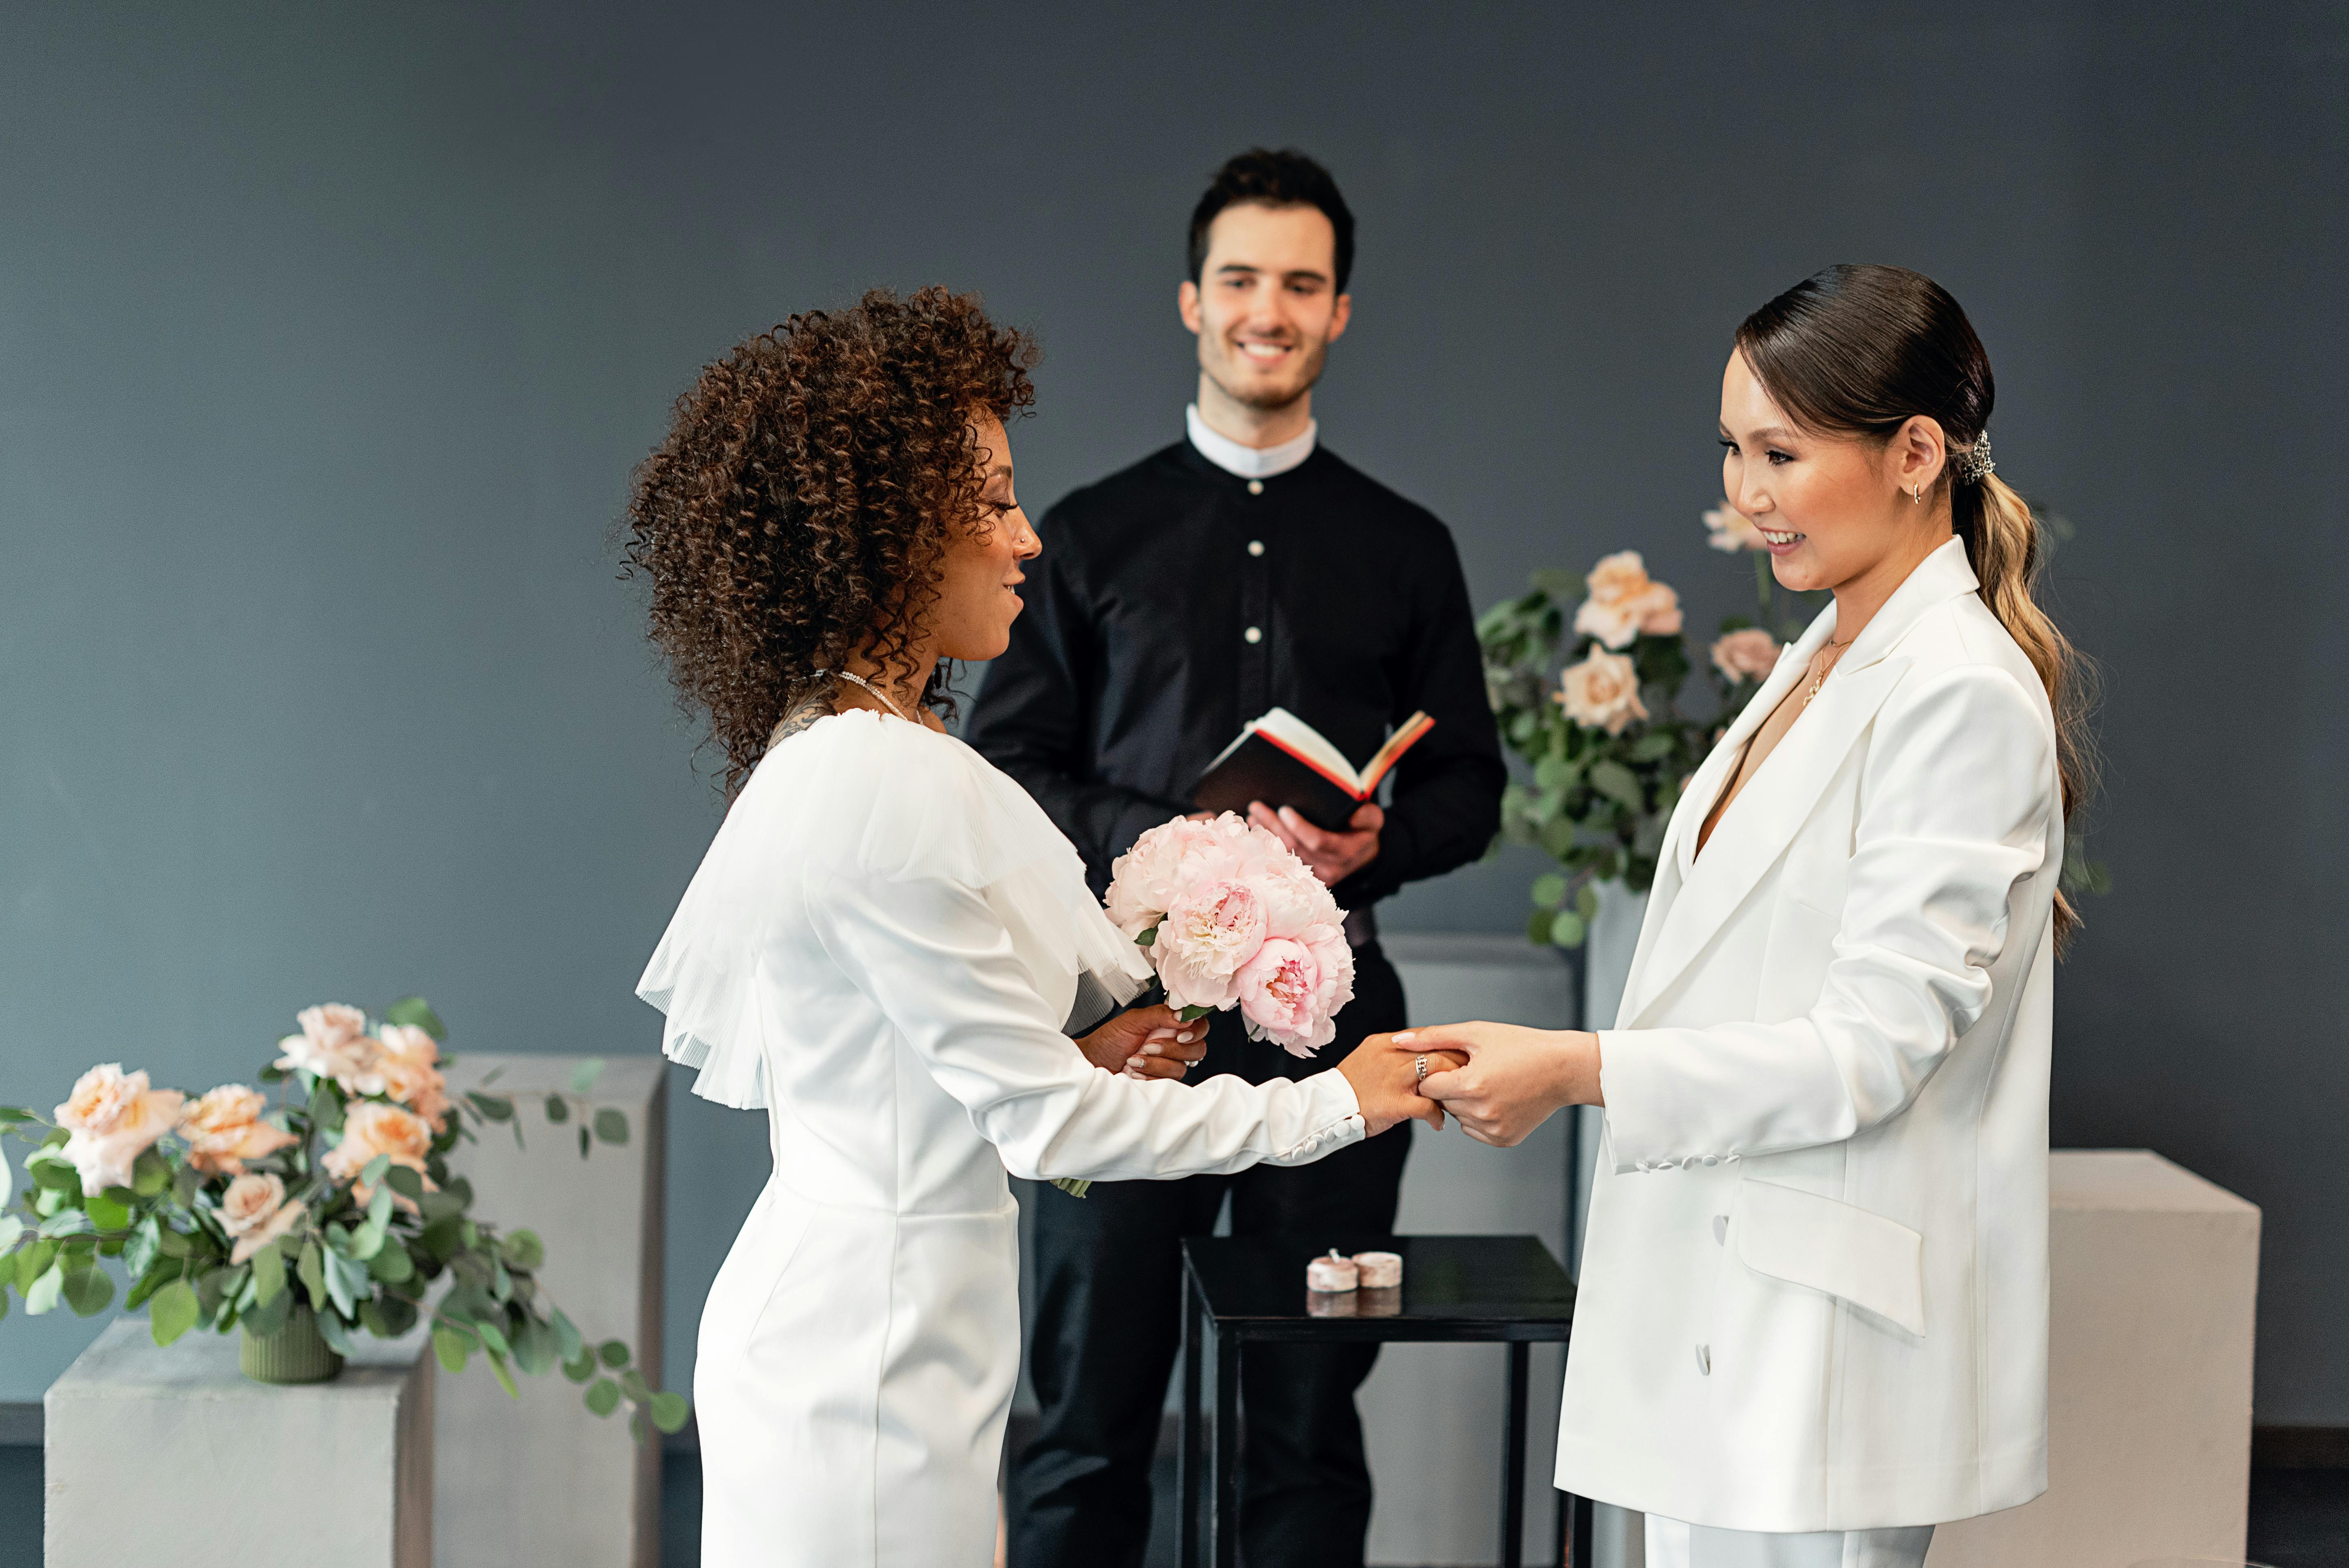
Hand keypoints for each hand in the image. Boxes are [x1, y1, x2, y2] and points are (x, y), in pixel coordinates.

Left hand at [1077, 1003, 1208, 1080]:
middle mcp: (1174, 1044)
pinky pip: (1168, 1083)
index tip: (1181, 1034)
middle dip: (1172, 1050)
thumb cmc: (1110, 1039)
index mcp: (1170, 1025)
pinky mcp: (1161, 1082)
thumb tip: (1184, 1016)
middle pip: (1197, 1049)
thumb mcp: (1133, 1020)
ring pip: (1181, 1068)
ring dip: (1155, 1064)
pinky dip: (1149, 1077)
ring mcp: (1169, 1064)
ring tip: (1133, 1060)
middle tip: (1148, 1046)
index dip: (1196, 1031)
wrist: (1093, 1063)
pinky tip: (1134, 1074)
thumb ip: (1160, 1014)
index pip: (1199, 1025)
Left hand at [1249, 800, 1382, 885]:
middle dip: (1273, 826)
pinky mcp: (1305, 878)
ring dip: (1266, 835)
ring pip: (1284, 855)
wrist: (1363, 857)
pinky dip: (1268, 845)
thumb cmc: (1364, 831)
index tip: (1284, 809)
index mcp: (1346, 852)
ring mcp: (1315, 876)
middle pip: (1295, 848)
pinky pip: (1282, 861)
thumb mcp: (1373, 819)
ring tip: (1253, 816)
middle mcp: (1329, 868)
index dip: (1299, 827)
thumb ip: (1366, 815)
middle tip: (1256, 807)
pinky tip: (1257, 831)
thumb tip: (1352, 814)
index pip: (1318, 841)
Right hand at [1336, 1031, 1464, 1134]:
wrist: (1326, 1108)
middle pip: (1437, 1051)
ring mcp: (1394, 1079)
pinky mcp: (1395, 1103)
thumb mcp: (1369, 1058)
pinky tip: (1438, 1123)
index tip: (1460, 1055)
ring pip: (1437, 1072)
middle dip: (1457, 1063)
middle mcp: (1391, 1056)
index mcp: (1385, 1043)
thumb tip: (1420, 1055)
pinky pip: (1428, 1106)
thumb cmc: (1350, 1087)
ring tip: (1457, 1097)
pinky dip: (1437, 1115)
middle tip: (1470, 1075)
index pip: (1425, 1036)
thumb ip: (1393, 1054)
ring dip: (1453, 1085)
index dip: (1446, 1045)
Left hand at [1401, 1022, 1602, 1147]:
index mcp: (1471, 1085)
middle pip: (1442, 1102)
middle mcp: (1481, 1112)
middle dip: (1450, 1086)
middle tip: (1475, 1070)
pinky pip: (1475, 1130)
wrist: (1563, 1069)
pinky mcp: (1504, 1139)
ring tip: (1490, 1082)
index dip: (1436, 1072)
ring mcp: (1494, 1129)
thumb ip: (1433, 1037)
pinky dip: (1479, 1116)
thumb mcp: (1476, 1033)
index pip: (1427, 1086)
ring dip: (1464, 1102)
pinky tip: (1498, 1098)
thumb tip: (1399, 1039)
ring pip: (1457, 1117)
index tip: (1453, 1062)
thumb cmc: (1522, 1046)